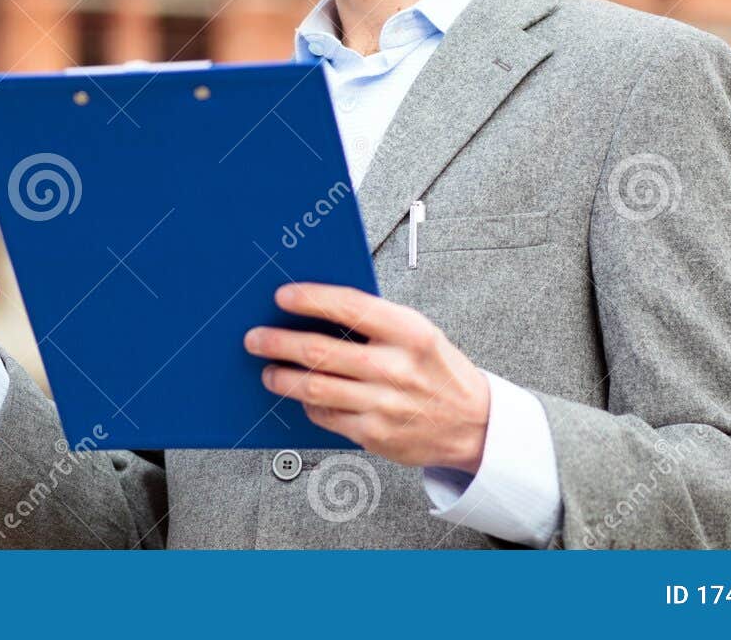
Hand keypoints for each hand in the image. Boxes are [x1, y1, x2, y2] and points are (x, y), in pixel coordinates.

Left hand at [245, 283, 490, 471]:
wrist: (474, 424)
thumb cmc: (437, 370)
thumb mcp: (417, 333)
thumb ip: (374, 322)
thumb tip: (316, 308)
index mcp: (408, 332)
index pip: (349, 307)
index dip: (310, 299)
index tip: (282, 296)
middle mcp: (395, 368)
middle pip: (320, 351)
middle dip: (278, 343)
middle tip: (255, 338)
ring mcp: (384, 404)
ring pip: (315, 388)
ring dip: (282, 378)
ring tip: (269, 371)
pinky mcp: (374, 434)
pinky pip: (326, 416)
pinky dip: (308, 405)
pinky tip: (302, 397)